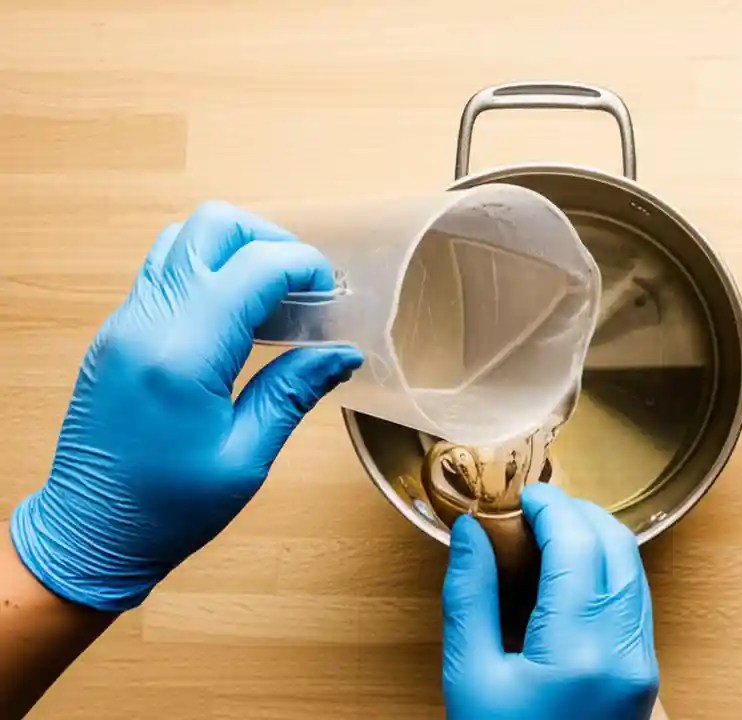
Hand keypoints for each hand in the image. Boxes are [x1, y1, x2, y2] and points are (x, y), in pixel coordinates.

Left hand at [9, 201, 362, 611]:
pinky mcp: (117, 333)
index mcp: (184, 355)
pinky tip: (238, 322)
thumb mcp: (246, 457)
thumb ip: (293, 391)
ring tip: (273, 301)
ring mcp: (125, 323)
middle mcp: (147, 324)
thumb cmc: (167, 509)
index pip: (254, 267)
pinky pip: (164, 271)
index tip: (333, 293)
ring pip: (182, 238)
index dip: (304, 266)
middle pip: (211, 226)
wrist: (88, 533)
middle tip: (304, 285)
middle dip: (269, 241)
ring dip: (236, 252)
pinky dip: (209, 275)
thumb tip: (344, 352)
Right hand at [443, 485, 658, 719]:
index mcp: (581, 649)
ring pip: (633, 571)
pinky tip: (565, 577)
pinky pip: (633, 602)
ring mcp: (642, 667)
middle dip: (577, 514)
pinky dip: (605, 573)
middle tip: (532, 509)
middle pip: (618, 545)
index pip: (578, 543)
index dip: (551, 506)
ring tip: (545, 537)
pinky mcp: (643, 677)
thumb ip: (470, 596)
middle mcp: (626, 652)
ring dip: (595, 540)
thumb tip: (471, 531)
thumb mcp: (470, 677)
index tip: (522, 494)